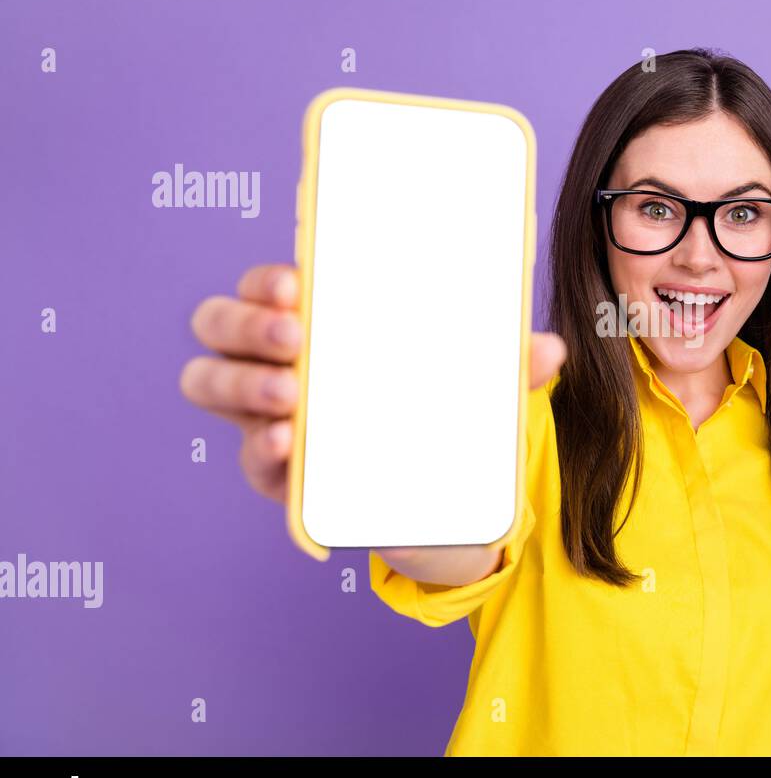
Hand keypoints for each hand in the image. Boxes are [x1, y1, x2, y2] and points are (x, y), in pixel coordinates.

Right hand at [180, 263, 566, 505]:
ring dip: (242, 383)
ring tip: (291, 397)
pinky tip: (284, 446)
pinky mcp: (278, 473)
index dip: (268, 278)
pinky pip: (250, 458)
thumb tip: (551, 346)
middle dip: (246, 323)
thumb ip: (503, 365)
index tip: (296, 282)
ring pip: (211, 383)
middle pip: (220, 324)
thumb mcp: (469, 382)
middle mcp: (279, 360)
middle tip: (295, 335)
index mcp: (320, 320)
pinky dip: (260, 451)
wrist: (438, 498)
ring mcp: (268, 415)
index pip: (269, 285)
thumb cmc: (434, 408)